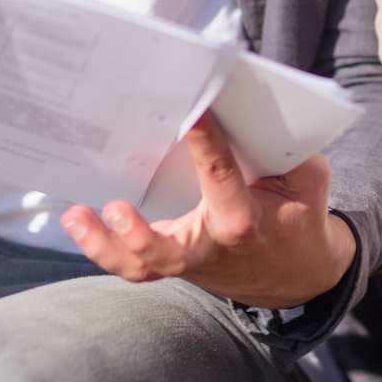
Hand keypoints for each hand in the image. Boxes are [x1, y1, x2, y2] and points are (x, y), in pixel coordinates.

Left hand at [61, 110, 357, 308]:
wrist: (299, 274)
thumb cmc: (300, 215)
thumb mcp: (307, 178)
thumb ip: (282, 148)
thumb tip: (249, 107)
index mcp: (244, 220)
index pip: (220, 177)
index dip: (205, 142)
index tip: (191, 109)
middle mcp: (210, 245)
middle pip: (167, 250)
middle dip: (139, 234)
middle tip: (114, 207)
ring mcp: (189, 261)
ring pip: (141, 265)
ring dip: (105, 245)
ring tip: (75, 216)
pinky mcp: (175, 265)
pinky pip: (136, 266)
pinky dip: (104, 248)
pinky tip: (78, 222)